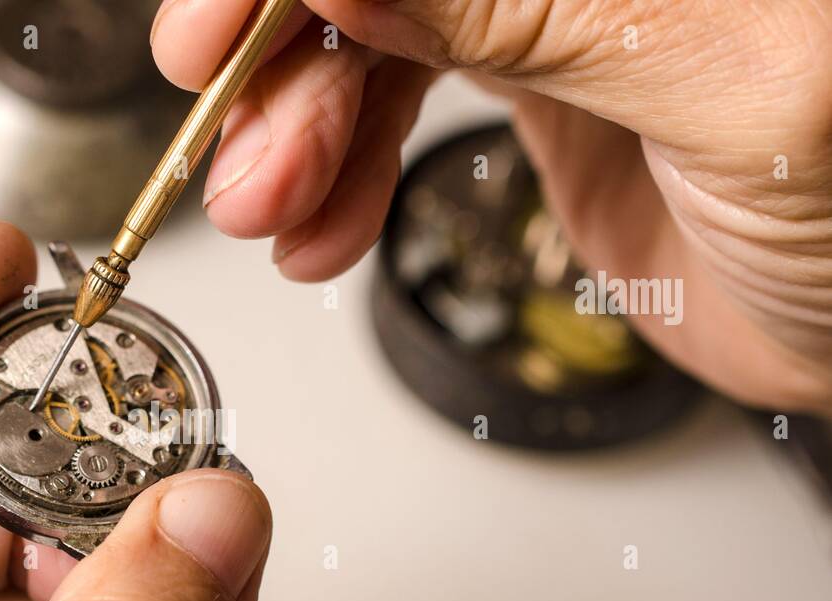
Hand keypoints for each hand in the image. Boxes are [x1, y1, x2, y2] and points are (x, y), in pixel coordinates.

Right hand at [152, 0, 831, 414]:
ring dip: (297, 134)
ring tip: (274, 216)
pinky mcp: (537, 82)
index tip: (213, 39)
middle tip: (243, 167)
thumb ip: (534, 11)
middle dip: (282, 67)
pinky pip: (395, 107)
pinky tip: (319, 230)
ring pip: (366, 36)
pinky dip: (339, 176)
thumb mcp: (735, 86)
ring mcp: (551, 6)